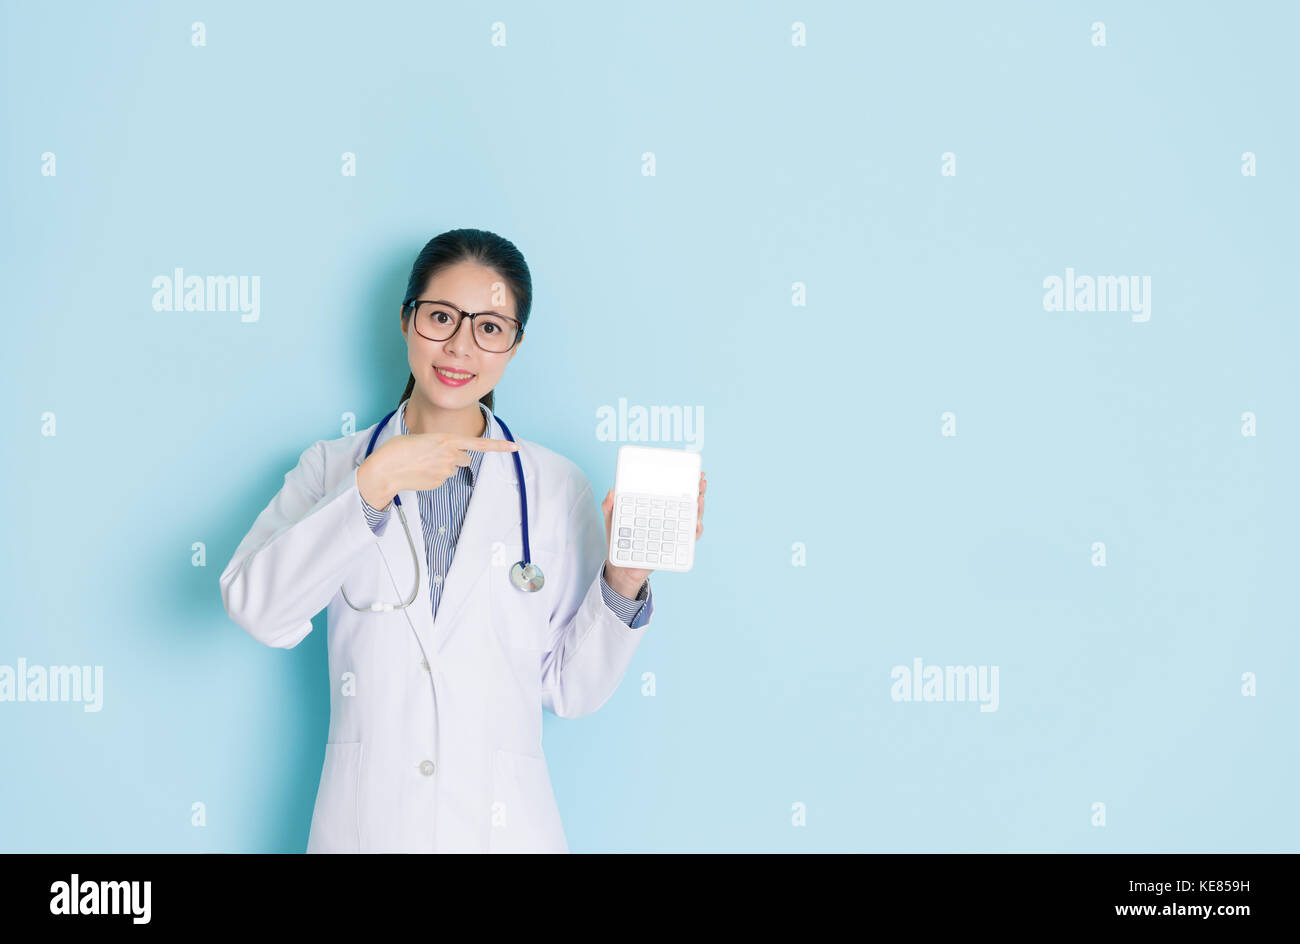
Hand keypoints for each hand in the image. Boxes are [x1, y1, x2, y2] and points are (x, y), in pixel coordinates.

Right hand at [358, 432, 518, 508]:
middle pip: (466, 458)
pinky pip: (443, 479)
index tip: (514, 446)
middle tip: (436, 455)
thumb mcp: (422, 438)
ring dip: (444, 466)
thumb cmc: (398, 449)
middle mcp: (450, 456)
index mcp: (446, 439)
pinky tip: (420, 473)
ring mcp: (445, 471)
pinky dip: (434, 476)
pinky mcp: (438, 484)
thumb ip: (440, 444)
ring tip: (423, 463)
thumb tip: (446, 456)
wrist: (384, 469)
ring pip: (453, 469)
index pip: (479, 443)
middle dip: (457, 457)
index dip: (499, 445)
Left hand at [601, 469, 706, 596]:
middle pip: (688, 503)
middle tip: (700, 483)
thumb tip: (611, 492)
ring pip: (692, 518)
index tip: (694, 473)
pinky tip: (696, 524)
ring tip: (699, 499)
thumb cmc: (619, 541)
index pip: (674, 493)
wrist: (621, 566)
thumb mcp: (613, 520)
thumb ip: (609, 505)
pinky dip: (695, 532)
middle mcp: (668, 519)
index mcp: (656, 509)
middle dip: (698, 491)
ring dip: (699, 509)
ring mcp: (672, 532)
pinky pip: (689, 540)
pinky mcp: (674, 546)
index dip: (686, 482)